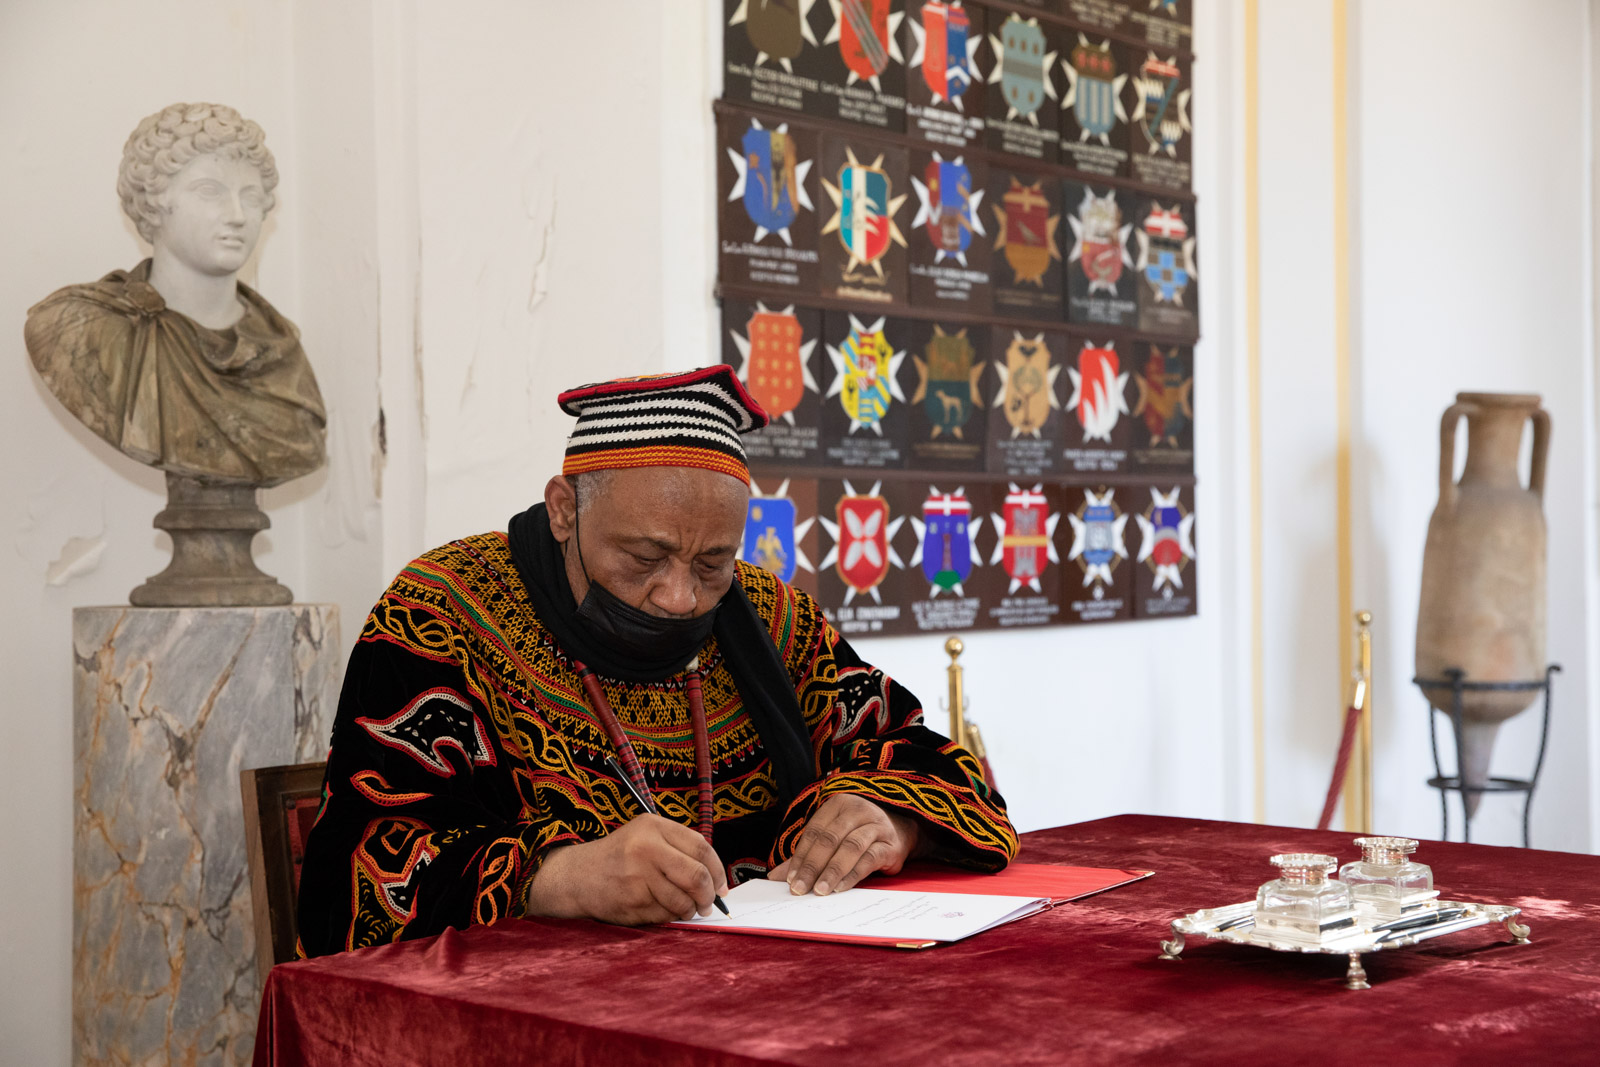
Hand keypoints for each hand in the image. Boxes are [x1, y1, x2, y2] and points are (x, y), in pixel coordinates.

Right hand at [525, 814, 728, 924]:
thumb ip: (679, 849)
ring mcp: (638, 876)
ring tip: (684, 909)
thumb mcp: (646, 836)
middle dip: (708, 895)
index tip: (721, 886)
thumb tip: (716, 879)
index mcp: (653, 826)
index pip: (701, 847)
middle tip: (708, 903)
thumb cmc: (619, 857)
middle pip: (696, 876)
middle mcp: (646, 848)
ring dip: (689, 910)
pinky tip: (661, 910)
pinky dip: (670, 917)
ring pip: (683, 900)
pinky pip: (665, 915)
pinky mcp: (631, 901)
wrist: (578, 875)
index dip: (717, 870)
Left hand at [767, 794, 920, 896]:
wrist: (901, 829)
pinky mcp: (891, 845)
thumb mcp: (834, 837)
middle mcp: (858, 811)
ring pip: (850, 848)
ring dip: (832, 872)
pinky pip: (869, 859)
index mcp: (838, 805)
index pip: (814, 831)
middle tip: (799, 889)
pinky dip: (853, 875)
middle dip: (812, 866)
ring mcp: (876, 826)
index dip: (800, 856)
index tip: (789, 879)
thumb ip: (807, 855)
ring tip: (819, 891)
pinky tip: (841, 888)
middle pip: (829, 839)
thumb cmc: (859, 834)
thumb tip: (776, 877)